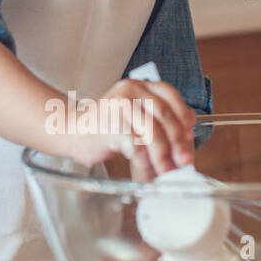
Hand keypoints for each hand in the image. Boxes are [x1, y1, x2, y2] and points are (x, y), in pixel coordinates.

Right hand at [65, 76, 196, 177]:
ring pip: (152, 133)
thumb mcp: (133, 117)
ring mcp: (119, 107)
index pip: (170, 95)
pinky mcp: (110, 126)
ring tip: (166, 172)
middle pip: (163, 116)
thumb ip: (156, 122)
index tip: (190, 135)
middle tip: (184, 160)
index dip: (183, 115)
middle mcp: (130, 91)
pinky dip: (144, 164)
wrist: (70, 131)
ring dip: (162, 157)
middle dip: (177, 141)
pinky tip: (147, 174)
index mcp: (139, 86)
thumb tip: (185, 140)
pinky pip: (135, 147)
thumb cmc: (104, 127)